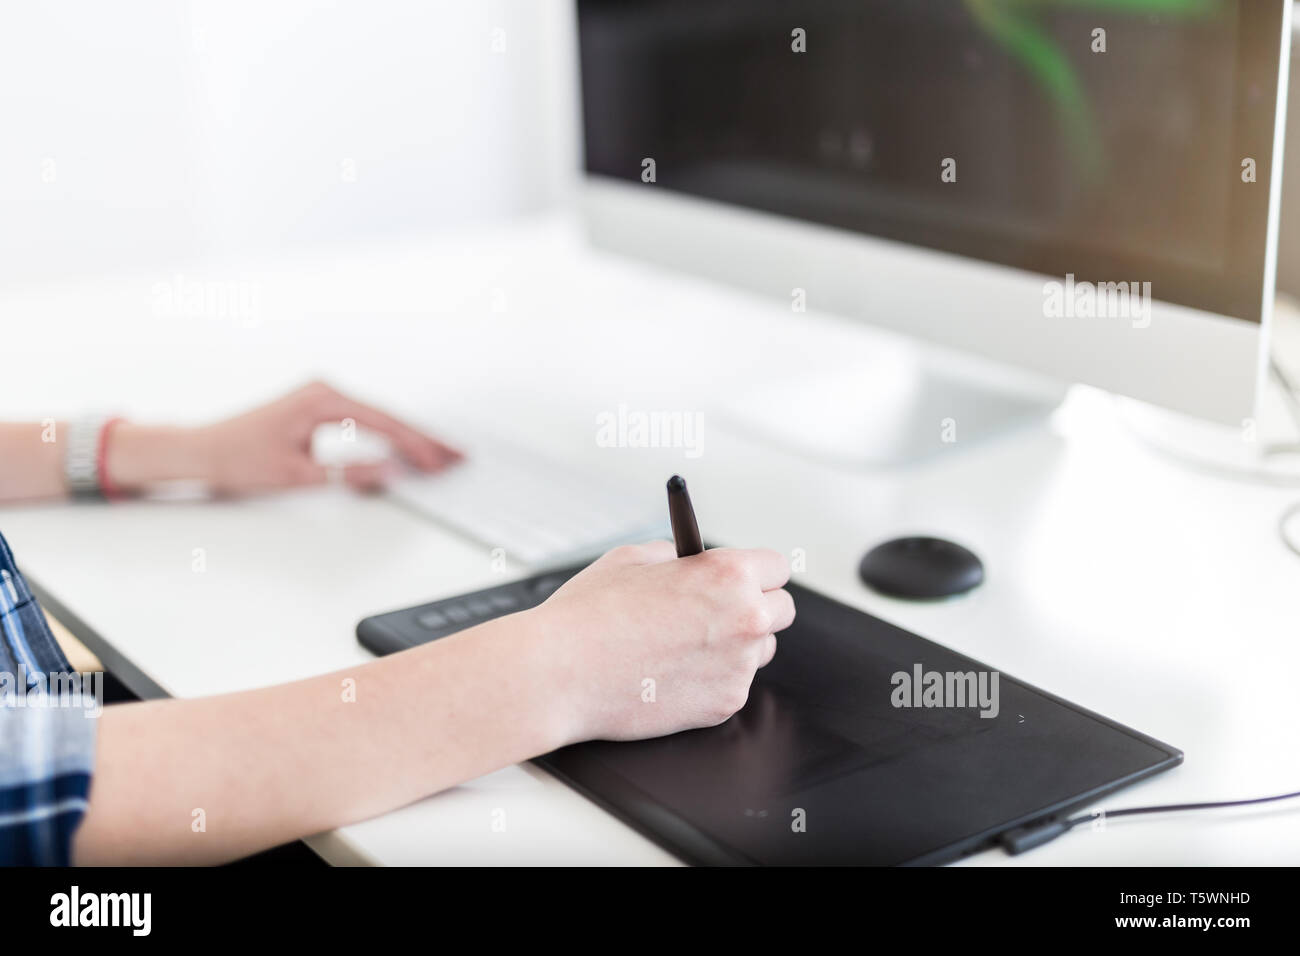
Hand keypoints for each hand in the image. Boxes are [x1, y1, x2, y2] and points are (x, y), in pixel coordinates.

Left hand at [107, 381, 460, 495]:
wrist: (201, 449)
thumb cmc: (237, 457)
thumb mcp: (297, 474)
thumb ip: (348, 473)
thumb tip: (389, 472)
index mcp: (322, 399)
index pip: (383, 423)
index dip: (416, 446)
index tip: (440, 462)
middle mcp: (325, 390)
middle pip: (388, 416)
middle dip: (424, 439)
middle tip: (457, 456)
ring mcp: (322, 396)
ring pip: (380, 418)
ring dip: (410, 438)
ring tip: (440, 455)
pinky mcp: (320, 407)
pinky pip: (365, 420)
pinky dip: (389, 434)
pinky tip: (406, 447)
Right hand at [527, 542, 794, 743]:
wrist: (562, 672)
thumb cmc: (589, 614)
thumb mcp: (632, 558)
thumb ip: (676, 556)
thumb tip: (691, 562)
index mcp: (728, 574)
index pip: (777, 567)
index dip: (755, 572)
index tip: (744, 579)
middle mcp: (744, 619)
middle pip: (782, 610)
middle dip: (755, 607)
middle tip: (720, 611)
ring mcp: (738, 666)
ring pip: (760, 651)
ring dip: (737, 646)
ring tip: (686, 645)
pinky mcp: (724, 704)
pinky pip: (733, 685)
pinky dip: (712, 681)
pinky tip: (672, 673)